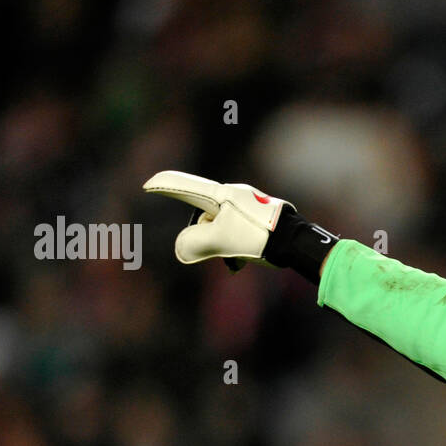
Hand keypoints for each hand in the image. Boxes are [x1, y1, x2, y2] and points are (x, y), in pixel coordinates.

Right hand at [143, 171, 292, 270]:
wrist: (297, 243)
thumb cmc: (259, 238)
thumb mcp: (220, 242)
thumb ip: (193, 243)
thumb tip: (182, 248)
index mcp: (222, 195)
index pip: (186, 187)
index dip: (165, 186)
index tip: (148, 184)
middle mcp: (235, 195)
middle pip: (204, 214)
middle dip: (204, 235)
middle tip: (217, 251)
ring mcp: (249, 206)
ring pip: (221, 226)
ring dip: (222, 245)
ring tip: (236, 259)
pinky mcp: (260, 218)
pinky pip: (237, 231)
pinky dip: (235, 247)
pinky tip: (242, 261)